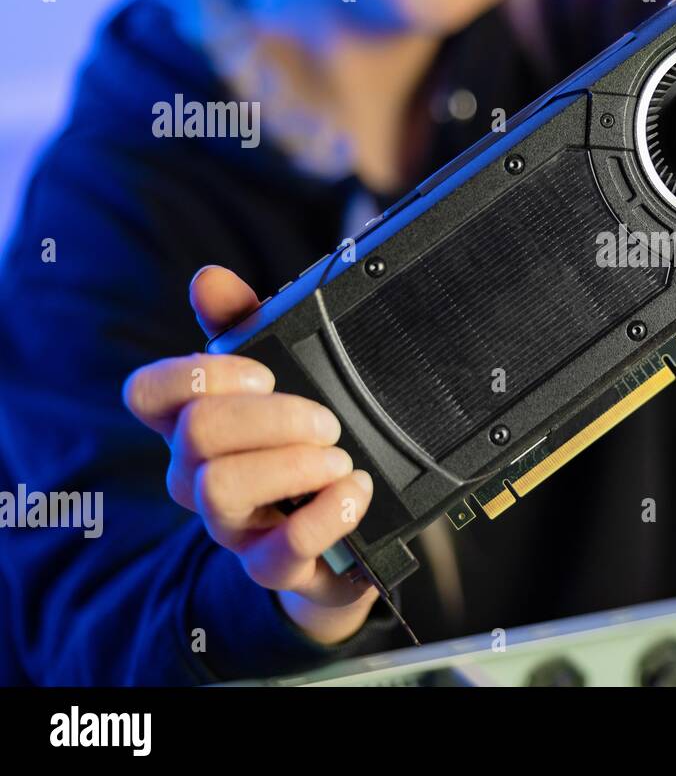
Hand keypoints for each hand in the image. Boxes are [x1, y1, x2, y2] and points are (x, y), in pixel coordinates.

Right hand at [124, 265, 377, 644]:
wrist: (349, 532)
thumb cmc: (303, 443)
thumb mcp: (287, 375)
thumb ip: (249, 325)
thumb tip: (208, 279)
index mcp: (197, 423)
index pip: (147, 393)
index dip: (195, 375)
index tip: (262, 372)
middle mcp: (198, 476)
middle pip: (196, 434)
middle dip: (271, 417)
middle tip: (327, 420)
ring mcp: (231, 527)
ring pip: (221, 488)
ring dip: (293, 464)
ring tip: (340, 457)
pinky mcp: (273, 567)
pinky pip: (281, 549)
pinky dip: (329, 512)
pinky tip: (357, 490)